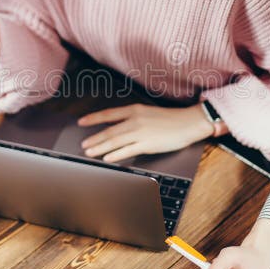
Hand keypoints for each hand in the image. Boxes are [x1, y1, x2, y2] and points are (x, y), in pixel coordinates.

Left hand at [78, 103, 212, 161]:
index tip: (81, 122)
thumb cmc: (170, 119)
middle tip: (83, 144)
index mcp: (134, 110)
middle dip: (94, 139)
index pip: (108, 114)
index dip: (93, 118)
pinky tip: (107, 158)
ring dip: (100, 148)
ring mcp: (140, 133)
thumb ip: (132, 117)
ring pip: (115, 141)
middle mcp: (135, 120)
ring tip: (90, 152)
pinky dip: (115, 155)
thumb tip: (116, 125)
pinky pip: (127, 151)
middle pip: (109, 131)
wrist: (188, 123)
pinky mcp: (147, 145)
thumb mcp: (148, 112)